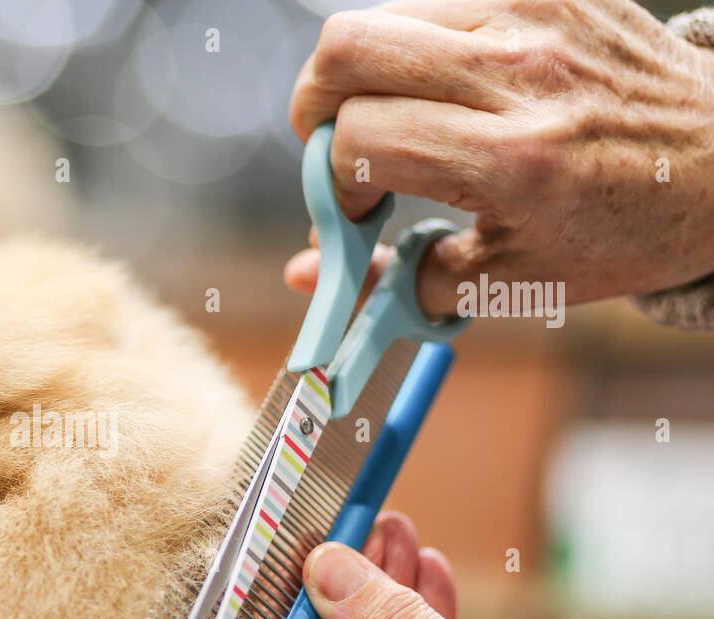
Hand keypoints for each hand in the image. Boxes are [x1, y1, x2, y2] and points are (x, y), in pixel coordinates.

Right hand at [284, 0, 713, 315]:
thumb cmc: (620, 228)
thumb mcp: (513, 281)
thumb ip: (404, 280)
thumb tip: (307, 277)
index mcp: (514, 159)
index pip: (360, 140)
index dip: (331, 183)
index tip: (356, 212)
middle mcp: (519, 73)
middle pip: (348, 48)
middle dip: (314, 106)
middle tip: (331, 144)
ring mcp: (532, 14)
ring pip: (380, 15)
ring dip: (359, 75)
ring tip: (387, 117)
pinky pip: (432, 2)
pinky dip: (412, 47)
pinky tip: (437, 86)